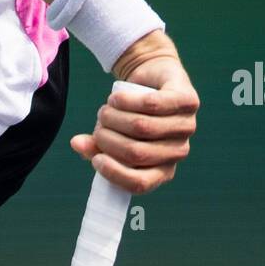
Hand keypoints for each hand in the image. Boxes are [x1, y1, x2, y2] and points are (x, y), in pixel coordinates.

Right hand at [70, 34, 198, 192]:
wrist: (154, 81)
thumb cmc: (131, 116)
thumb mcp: (111, 135)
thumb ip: (94, 145)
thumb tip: (76, 144)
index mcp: (162, 171)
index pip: (141, 184)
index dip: (114, 174)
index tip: (96, 160)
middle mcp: (178, 152)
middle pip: (137, 153)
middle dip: (108, 140)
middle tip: (98, 127)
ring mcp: (186, 128)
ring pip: (142, 128)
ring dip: (114, 118)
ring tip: (104, 111)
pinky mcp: (188, 102)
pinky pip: (152, 104)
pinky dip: (126, 101)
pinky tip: (115, 98)